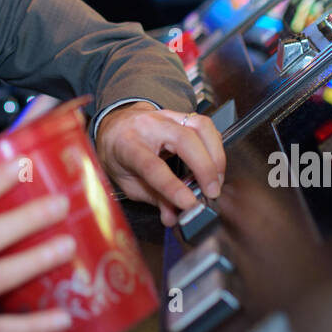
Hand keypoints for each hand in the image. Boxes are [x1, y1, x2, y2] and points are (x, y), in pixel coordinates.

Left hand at [96, 102, 225, 226]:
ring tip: (216, 179)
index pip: (152, 165)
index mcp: (128, 144)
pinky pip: (205, 125)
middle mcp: (148, 125)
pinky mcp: (181, 115)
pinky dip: (215, 146)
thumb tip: (173, 216)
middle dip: (204, 168)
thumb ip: (153, 198)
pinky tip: (214, 163)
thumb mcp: (127, 182)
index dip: (172, 186)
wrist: (115, 125)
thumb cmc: (120, 154)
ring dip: (215, 155)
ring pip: (200, 126)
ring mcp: (166, 116)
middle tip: (211, 192)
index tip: (189, 203)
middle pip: (184, 139)